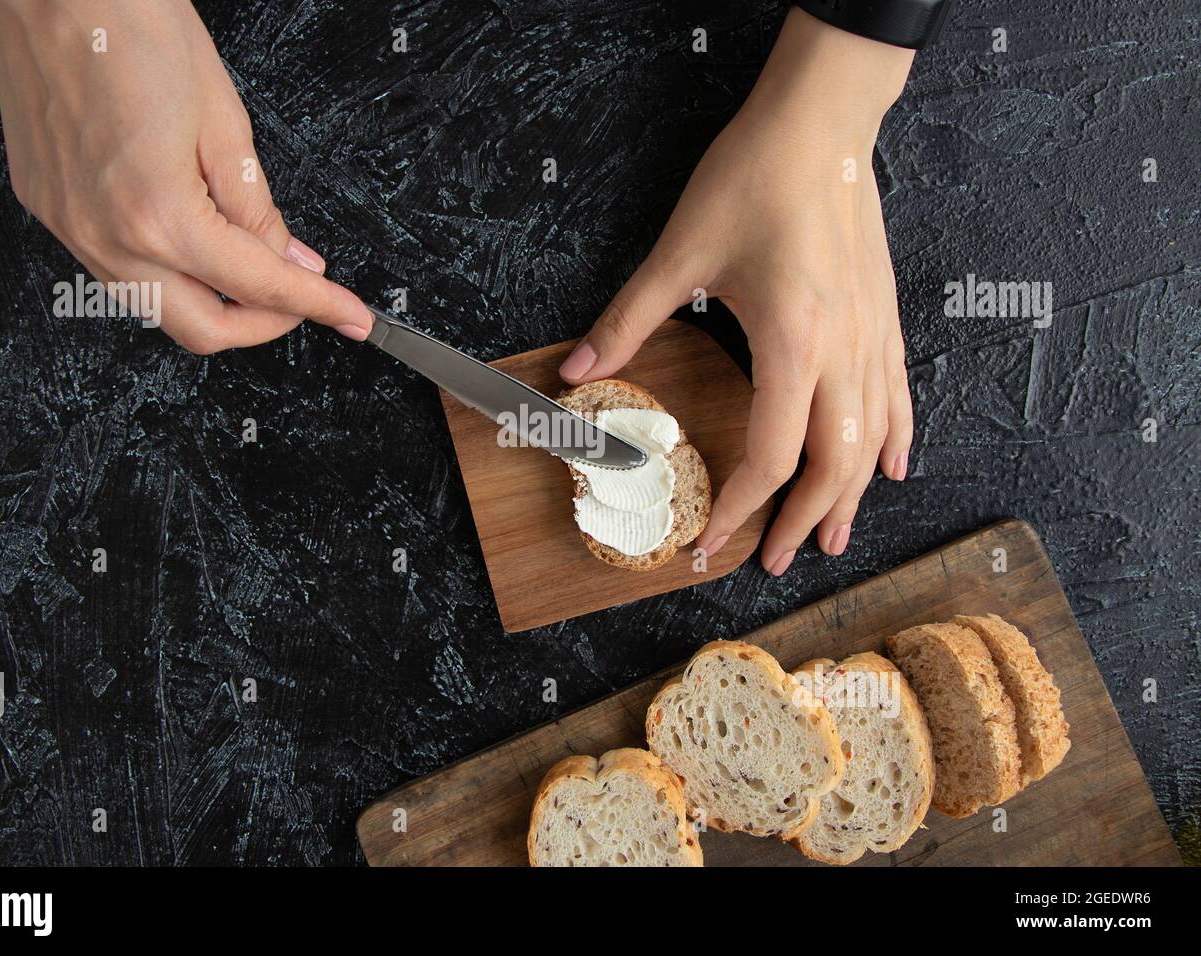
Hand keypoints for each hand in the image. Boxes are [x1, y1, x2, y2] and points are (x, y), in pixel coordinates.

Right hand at [0, 0, 370, 352]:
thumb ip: (257, 208)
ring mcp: (72, 230)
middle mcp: (108, 238)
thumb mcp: (223, 121)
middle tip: (299, 297)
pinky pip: (118, 271)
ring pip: (157, 308)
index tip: (349, 316)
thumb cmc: (128, 26)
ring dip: (213, 303)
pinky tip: (195, 240)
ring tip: (252, 267)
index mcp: (159, 216)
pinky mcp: (50, 212)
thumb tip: (289, 260)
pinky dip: (168, 272)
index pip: (259, 288)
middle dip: (262, 324)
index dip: (316, 306)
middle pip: (202, 330)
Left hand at [559, 9, 914, 574]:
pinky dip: (895, 439)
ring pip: (874, 440)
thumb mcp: (680, 252)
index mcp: (794, 345)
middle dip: (803, 521)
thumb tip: (576, 372)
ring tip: (836, 537)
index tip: (709, 543)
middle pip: (833, 465)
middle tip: (777, 561)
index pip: (772, 456)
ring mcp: (872, 336)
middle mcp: (844, 352)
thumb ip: (627, 320)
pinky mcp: (885, 316)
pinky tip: (893, 468)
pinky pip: (899, 396)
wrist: (821, 121)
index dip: (741, 509)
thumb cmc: (755, 178)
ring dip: (852, 496)